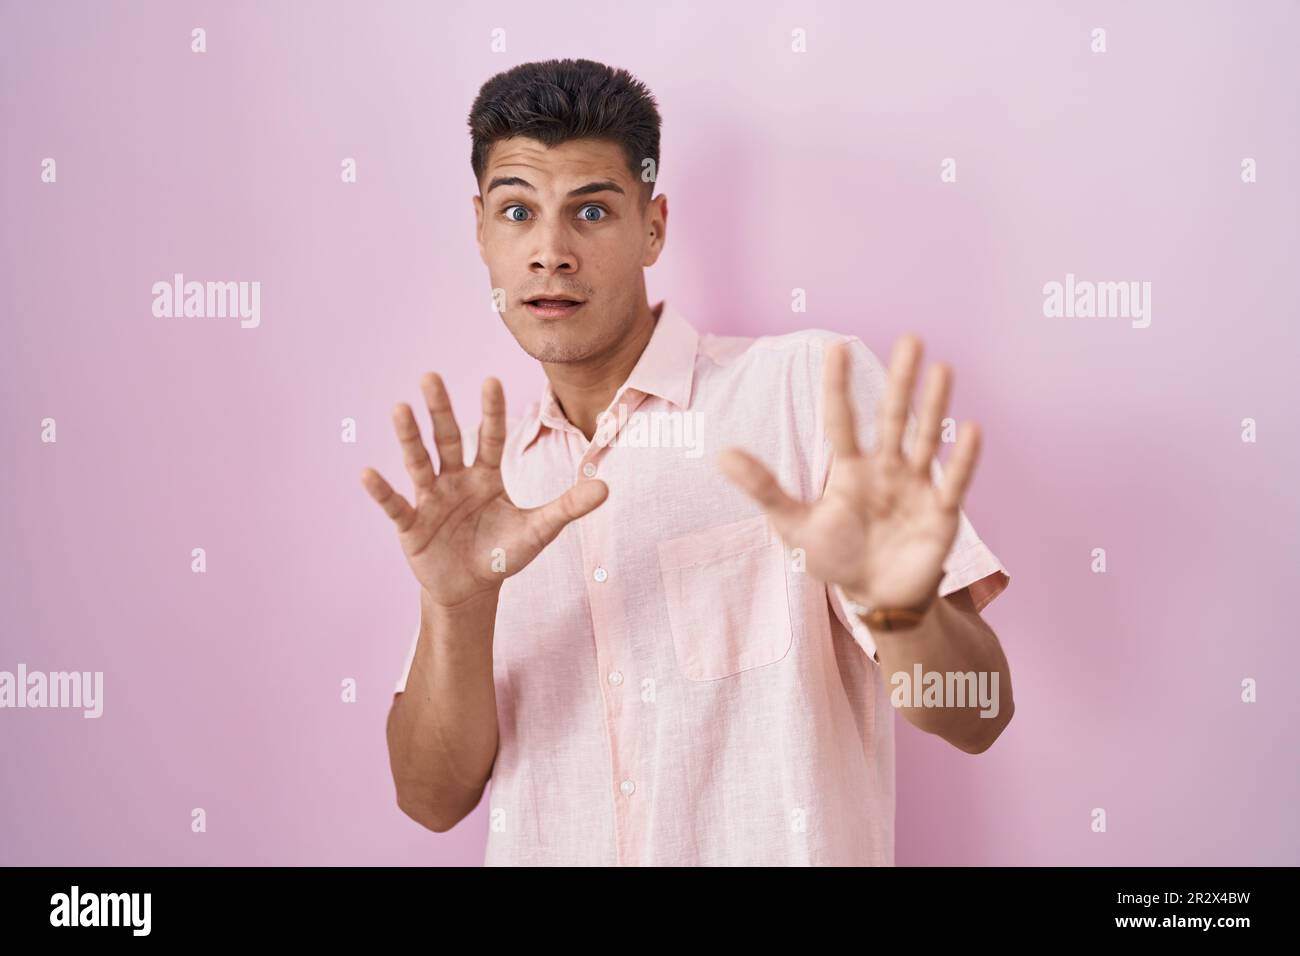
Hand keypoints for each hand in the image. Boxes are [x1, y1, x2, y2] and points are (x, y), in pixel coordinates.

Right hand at [361, 373, 607, 607]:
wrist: (471, 587)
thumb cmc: (503, 552)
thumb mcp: (539, 530)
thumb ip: (568, 507)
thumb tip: (607, 488)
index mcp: (486, 475)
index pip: (490, 437)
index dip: (491, 411)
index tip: (490, 380)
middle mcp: (456, 479)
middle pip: (448, 438)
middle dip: (441, 409)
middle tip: (431, 375)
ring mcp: (431, 498)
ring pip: (420, 462)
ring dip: (409, 437)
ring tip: (399, 408)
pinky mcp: (412, 524)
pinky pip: (396, 504)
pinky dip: (382, 491)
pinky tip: (368, 472)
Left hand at [718, 335, 979, 609]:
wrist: (876, 597)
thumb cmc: (835, 556)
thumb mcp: (793, 525)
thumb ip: (764, 488)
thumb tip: (721, 454)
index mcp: (849, 468)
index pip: (841, 419)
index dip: (838, 385)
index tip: (836, 347)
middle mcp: (885, 468)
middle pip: (891, 416)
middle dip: (900, 380)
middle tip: (910, 338)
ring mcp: (915, 486)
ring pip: (925, 438)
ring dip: (934, 406)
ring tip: (942, 368)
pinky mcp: (941, 512)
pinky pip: (953, 482)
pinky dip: (961, 459)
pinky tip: (970, 429)